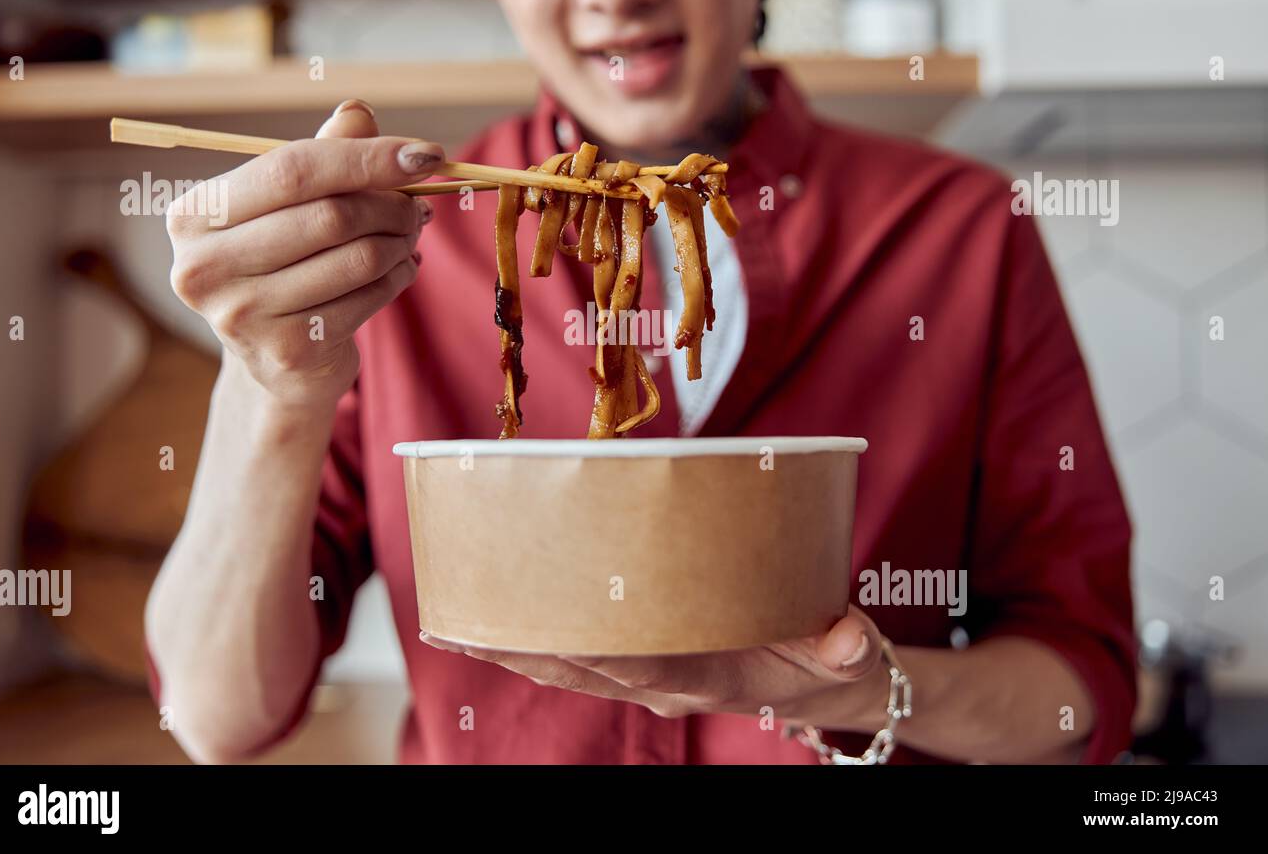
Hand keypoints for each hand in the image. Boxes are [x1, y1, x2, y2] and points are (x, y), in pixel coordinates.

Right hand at [166, 99, 444, 408]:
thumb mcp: (292, 205)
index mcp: (195, 213)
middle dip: (392, 204)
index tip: (426, 152)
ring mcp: (242, 314)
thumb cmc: (284, 264)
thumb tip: (358, 112)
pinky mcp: (287, 351)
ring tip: (410, 235)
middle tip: (419, 205)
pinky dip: (398, 277)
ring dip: (401, 241)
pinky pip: (368, 298)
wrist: (277, 360)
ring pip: (358, 257)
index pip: (292, 168)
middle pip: (330, 214)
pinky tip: (400, 269)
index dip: (366, 157)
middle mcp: (204, 266)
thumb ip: (322, 156)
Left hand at [420, 605, 885, 728]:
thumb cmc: (827, 660)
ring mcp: (649, 679)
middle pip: (585, 666)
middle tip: (467, 616)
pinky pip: (573, 660)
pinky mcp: (640, 667)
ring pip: (567, 666)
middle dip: (525, 645)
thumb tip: (850, 640)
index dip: (600, 647)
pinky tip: (483, 628)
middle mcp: (667, 683)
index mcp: (710, 677)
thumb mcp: (848, 655)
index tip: (550, 624)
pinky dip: (526, 645)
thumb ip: (846, 647)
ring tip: (454, 620)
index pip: (647, 663)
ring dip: (511, 647)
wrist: (822, 688)